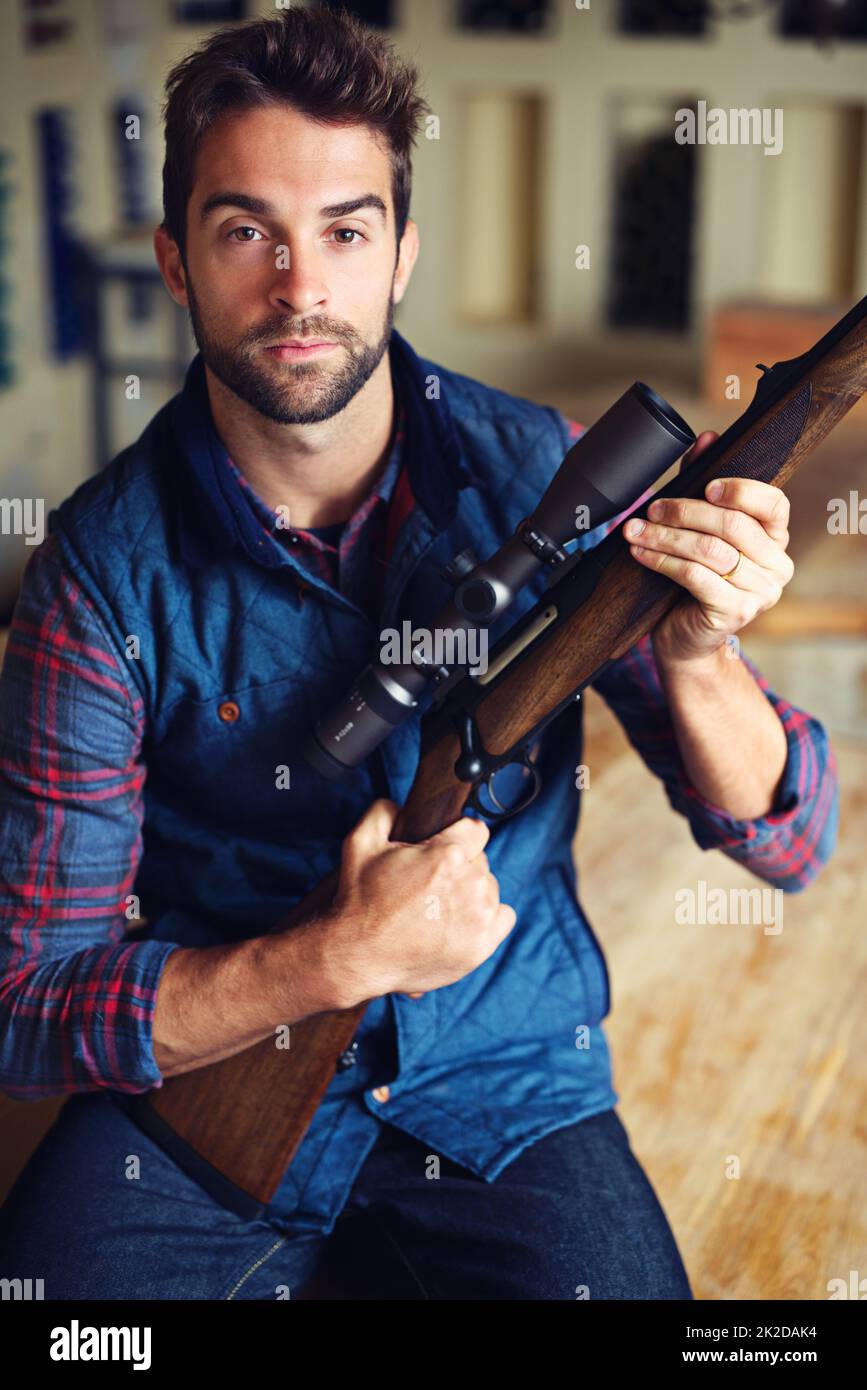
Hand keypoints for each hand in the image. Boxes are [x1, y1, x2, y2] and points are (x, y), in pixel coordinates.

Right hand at [322, 799, 516, 1008]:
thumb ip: (383, 812)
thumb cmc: (360, 901)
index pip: (476, 829)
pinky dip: (488, 917)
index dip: (458, 835)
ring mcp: (479, 917)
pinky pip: (504, 916)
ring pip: (490, 887)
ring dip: (471, 892)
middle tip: (430, 884)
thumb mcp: (360, 844)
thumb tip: (401, 806)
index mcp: (446, 855)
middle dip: (460, 866)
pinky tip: (461, 921)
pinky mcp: (482, 946)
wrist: (358, 956)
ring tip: (439, 906)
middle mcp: (469, 883)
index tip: (443, 848)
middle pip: (480, 860)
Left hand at [622, 430, 794, 663]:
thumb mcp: (699, 531)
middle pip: (732, 524)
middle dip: (685, 511)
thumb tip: (708, 439)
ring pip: (710, 550)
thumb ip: (704, 485)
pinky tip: (641, 553)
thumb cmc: (693, 582)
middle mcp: (777, 566)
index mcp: (776, 540)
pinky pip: (696, 576)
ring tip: (635, 530)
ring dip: (665, 536)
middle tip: (651, 509)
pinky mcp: (735, 612)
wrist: (685, 639)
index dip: (740, 490)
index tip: (705, 486)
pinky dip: (662, 560)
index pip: (773, 503)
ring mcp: (761, 592)